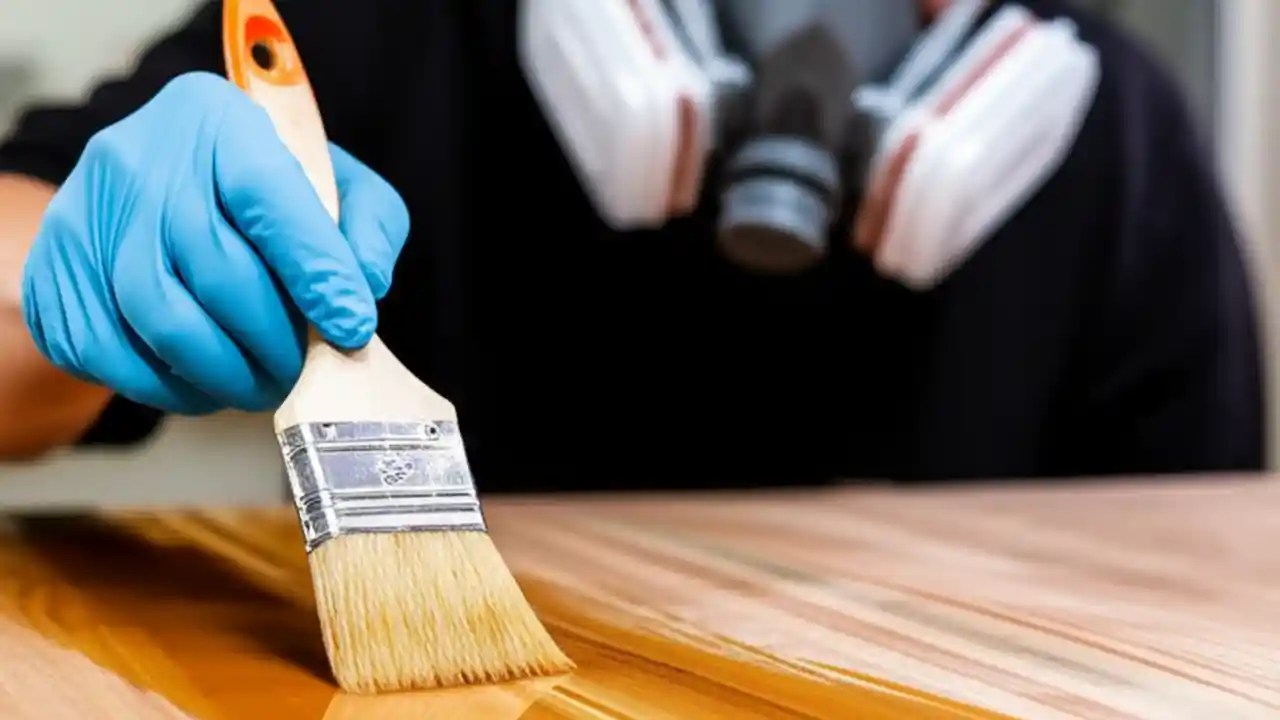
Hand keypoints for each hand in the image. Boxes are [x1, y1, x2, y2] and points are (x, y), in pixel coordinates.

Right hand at [21, 71, 408, 413]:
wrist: (166, 192)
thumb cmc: (269, 196)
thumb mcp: (337, 186)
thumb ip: (369, 225)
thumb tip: (362, 287)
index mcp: (217, 120)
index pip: (266, 194)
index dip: (314, 268)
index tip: (352, 326)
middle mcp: (138, 159)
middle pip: (214, 265)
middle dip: (274, 337)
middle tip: (306, 369)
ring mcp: (85, 217)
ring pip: (160, 316)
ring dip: (225, 371)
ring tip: (266, 386)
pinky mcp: (55, 275)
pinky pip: (113, 353)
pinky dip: (172, 387)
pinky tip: (210, 385)